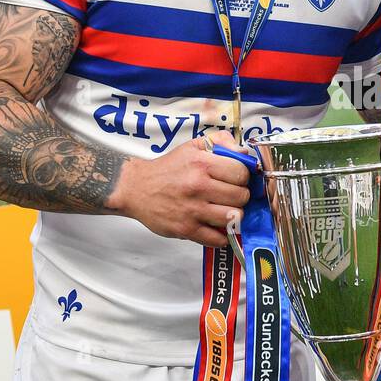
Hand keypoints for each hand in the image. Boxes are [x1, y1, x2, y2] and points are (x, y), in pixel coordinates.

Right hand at [109, 132, 250, 246]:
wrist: (136, 188)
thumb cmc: (168, 168)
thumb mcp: (192, 147)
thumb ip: (220, 142)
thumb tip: (245, 153)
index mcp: (202, 164)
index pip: (242, 172)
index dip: (243, 176)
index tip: (236, 179)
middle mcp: (198, 186)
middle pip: (241, 196)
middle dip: (240, 196)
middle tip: (230, 196)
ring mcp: (193, 210)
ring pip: (234, 217)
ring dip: (233, 215)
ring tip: (225, 210)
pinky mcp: (186, 229)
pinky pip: (218, 238)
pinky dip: (222, 235)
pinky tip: (216, 226)